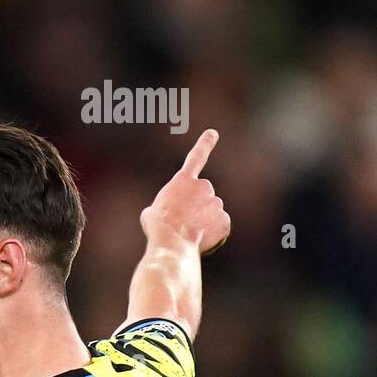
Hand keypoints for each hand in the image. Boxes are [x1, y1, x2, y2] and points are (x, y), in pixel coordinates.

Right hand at [140, 128, 229, 254]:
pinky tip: (200, 240)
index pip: (196, 158)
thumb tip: (165, 215)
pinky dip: (213, 235)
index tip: (213, 134)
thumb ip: (164, 206)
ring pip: (212, 213)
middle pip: (203, 196)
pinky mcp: (224, 220)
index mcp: (183, 181)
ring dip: (204, 222)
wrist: (171, 242)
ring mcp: (216, 203)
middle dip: (197, 208)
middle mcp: (204, 187)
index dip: (205, 145)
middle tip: (183, 223)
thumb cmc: (158, 228)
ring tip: (189, 234)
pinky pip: (220, 227)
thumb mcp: (152, 213)